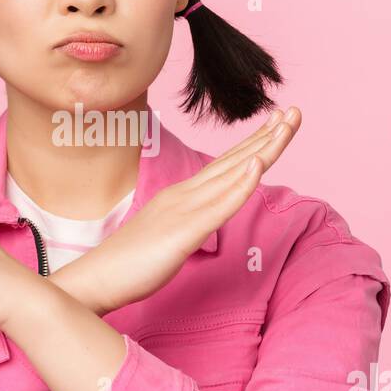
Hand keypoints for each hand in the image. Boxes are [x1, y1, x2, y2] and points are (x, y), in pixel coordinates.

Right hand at [57, 106, 301, 315]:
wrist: (95, 279)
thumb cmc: (128, 264)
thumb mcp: (167, 238)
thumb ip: (186, 224)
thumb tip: (201, 221)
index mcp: (183, 197)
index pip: (225, 166)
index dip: (253, 143)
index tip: (276, 123)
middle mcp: (185, 195)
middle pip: (234, 161)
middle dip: (267, 136)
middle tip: (295, 111)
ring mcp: (184, 211)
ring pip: (232, 174)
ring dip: (262, 149)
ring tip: (286, 123)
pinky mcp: (183, 233)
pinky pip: (218, 207)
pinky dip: (240, 185)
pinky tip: (257, 165)